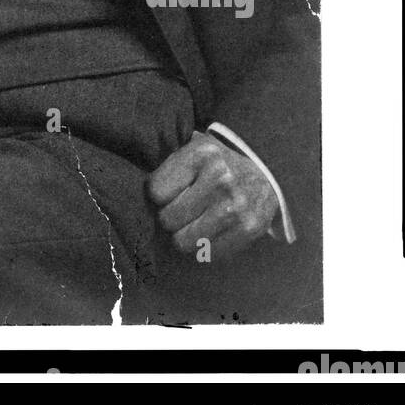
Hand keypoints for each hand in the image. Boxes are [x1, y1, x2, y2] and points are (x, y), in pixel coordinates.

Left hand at [147, 130, 277, 260]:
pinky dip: (204, 247)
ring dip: (184, 235)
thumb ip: (169, 167)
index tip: (169, 193)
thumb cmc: (218, 163)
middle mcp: (220, 178)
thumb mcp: (194, 150)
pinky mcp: (249, 228)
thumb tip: (137, 197)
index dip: (159, 195)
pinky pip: (207, 254)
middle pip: (168, 219)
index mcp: (201, 154)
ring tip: (194, 222)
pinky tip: (211, 231)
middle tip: (182, 210)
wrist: (267, 172)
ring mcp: (235, 206)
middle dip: (170, 217)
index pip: (156, 191)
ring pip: (184, 241)